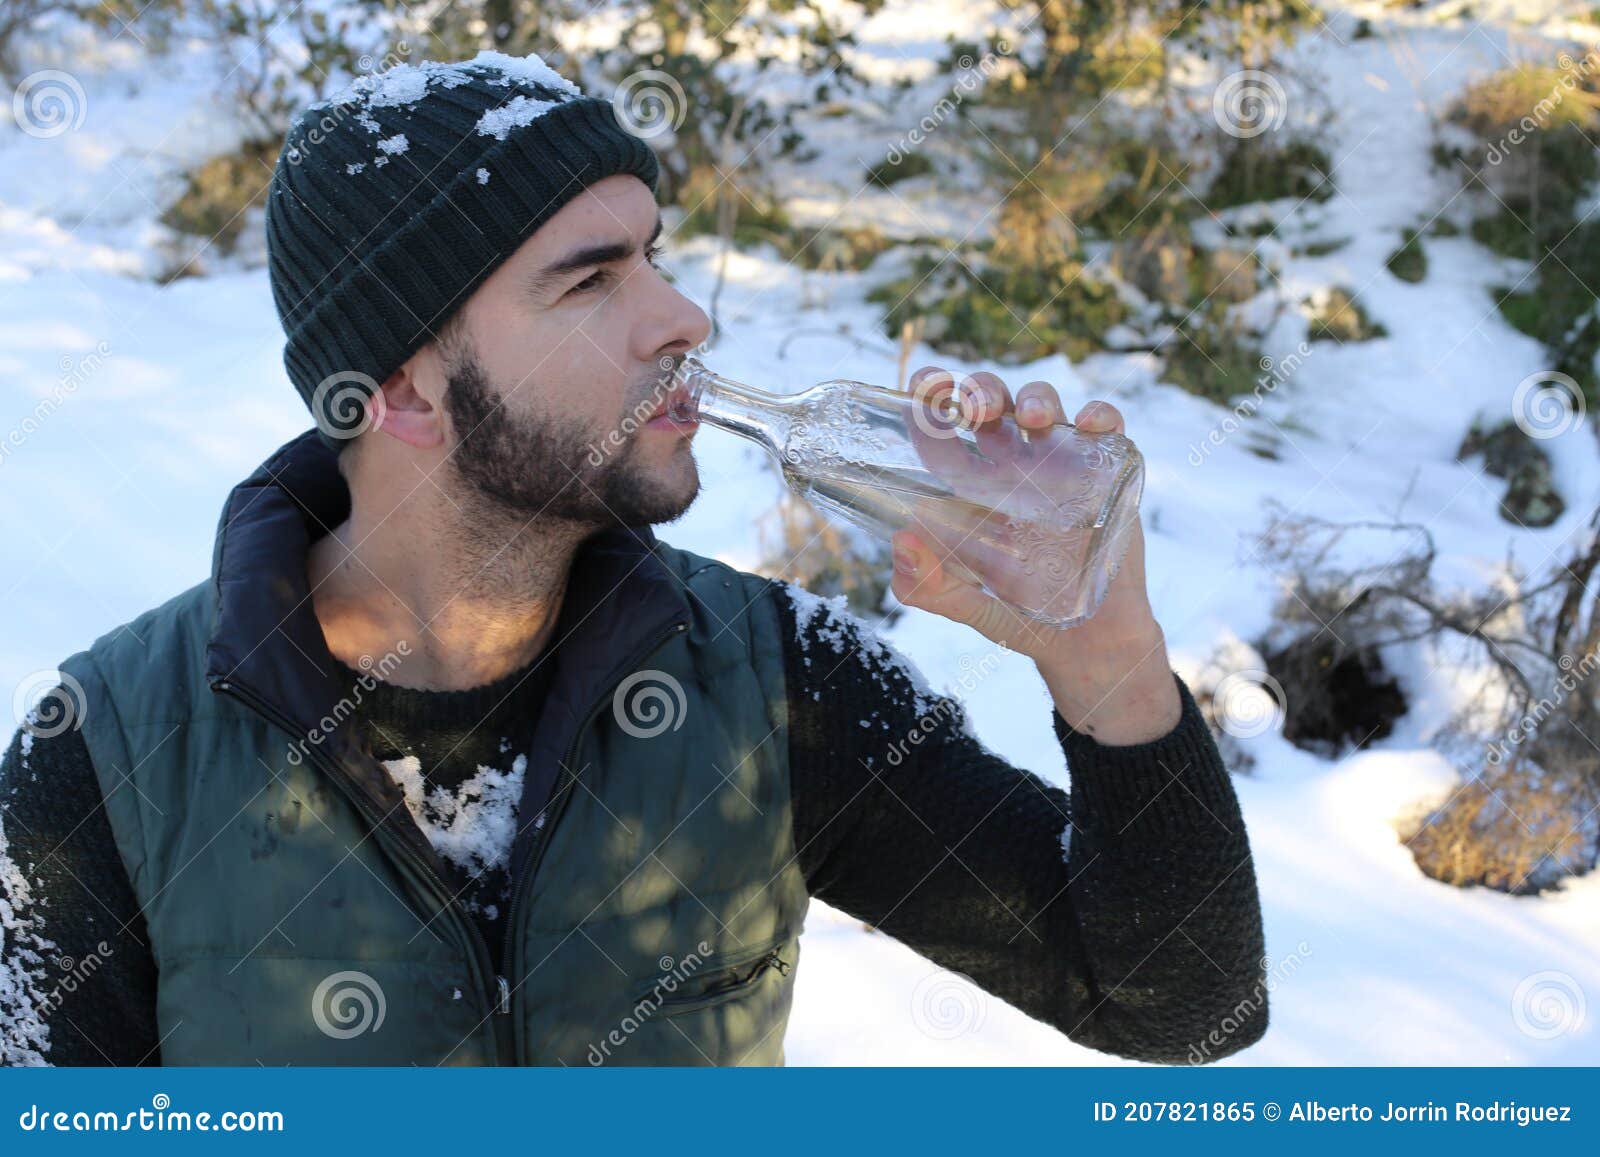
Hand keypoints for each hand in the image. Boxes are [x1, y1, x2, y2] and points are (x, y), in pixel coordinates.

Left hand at [890, 366, 1180, 743]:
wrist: (1089, 643)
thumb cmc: (1022, 617)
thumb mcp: (968, 606)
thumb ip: (929, 587)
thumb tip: (901, 542)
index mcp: (971, 485)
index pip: (943, 427)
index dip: (930, 396)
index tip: (922, 386)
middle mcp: (1012, 464)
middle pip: (992, 402)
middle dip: (981, 390)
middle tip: (974, 409)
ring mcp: (1060, 463)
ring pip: (1044, 404)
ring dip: (1035, 397)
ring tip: (1030, 417)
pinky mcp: (1106, 473)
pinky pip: (1106, 428)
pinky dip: (1099, 414)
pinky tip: (1086, 424)